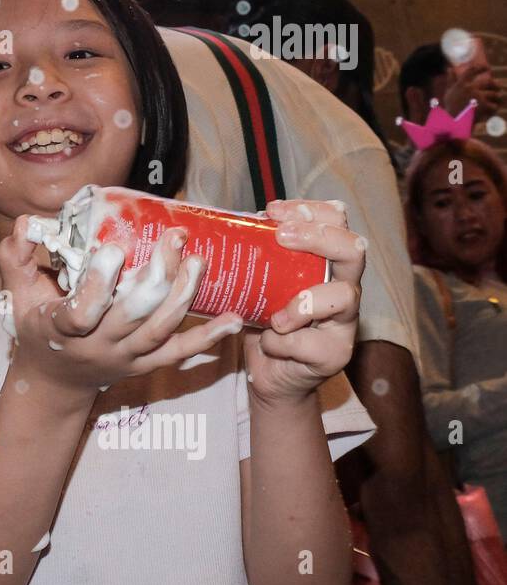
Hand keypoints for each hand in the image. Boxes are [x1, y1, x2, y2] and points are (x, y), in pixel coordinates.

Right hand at [0, 216, 242, 400]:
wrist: (56, 381)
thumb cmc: (37, 329)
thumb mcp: (18, 295)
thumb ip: (17, 257)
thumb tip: (26, 222)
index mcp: (62, 328)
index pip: (81, 312)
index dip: (98, 284)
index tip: (114, 249)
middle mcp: (98, 346)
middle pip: (133, 313)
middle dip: (157, 274)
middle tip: (174, 238)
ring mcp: (125, 357)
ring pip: (160, 329)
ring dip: (184, 296)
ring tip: (199, 262)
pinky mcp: (146, 365)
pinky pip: (179, 352)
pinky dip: (208, 338)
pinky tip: (234, 320)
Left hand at [245, 199, 363, 404]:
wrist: (268, 374)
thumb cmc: (262, 320)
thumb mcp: (256, 283)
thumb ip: (254, 258)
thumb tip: (231, 225)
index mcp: (327, 264)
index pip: (337, 221)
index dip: (310, 210)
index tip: (272, 211)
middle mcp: (344, 287)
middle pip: (354, 248)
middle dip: (318, 236)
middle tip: (282, 238)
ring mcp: (345, 322)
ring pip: (344, 296)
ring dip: (302, 303)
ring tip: (275, 317)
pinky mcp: (336, 354)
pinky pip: (310, 342)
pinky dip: (280, 342)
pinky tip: (268, 342)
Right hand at [442, 38, 500, 119]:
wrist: (452, 123)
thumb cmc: (451, 107)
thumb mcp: (449, 92)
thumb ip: (451, 80)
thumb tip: (449, 68)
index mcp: (461, 84)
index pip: (472, 70)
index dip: (480, 67)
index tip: (486, 67)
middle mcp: (470, 88)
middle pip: (489, 81)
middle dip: (495, 85)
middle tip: (497, 88)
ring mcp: (477, 96)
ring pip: (494, 94)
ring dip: (497, 98)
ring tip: (497, 100)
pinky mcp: (483, 106)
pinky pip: (494, 106)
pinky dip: (494, 109)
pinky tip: (491, 111)